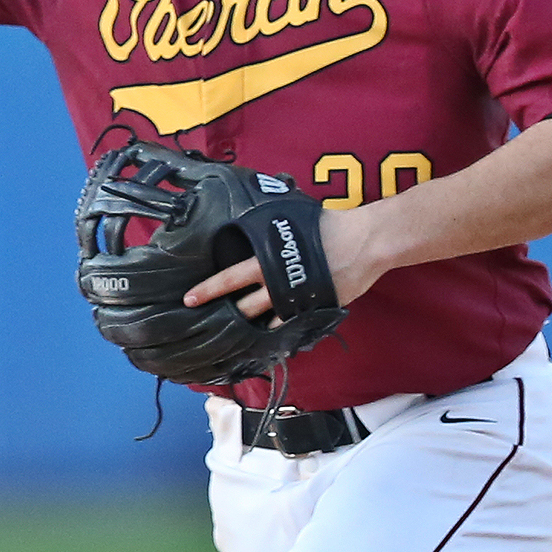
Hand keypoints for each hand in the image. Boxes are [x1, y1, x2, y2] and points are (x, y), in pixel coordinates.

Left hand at [184, 208, 385, 320]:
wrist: (363, 243)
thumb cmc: (325, 225)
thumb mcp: (287, 219)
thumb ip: (266, 229)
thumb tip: (248, 227)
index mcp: (267, 261)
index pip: (230, 279)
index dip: (208, 289)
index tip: (189, 299)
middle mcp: (277, 285)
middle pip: (244, 308)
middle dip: (227, 316)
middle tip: (211, 322)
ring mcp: (296, 302)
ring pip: (266, 321)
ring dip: (252, 326)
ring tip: (238, 331)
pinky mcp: (313, 311)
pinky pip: (290, 324)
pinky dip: (279, 328)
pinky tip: (270, 332)